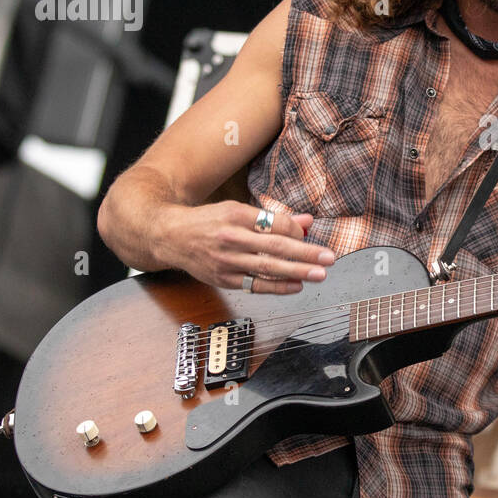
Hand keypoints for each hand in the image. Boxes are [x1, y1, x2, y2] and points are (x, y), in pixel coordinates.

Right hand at [157, 201, 335, 292]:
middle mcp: (230, 238)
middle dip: (305, 253)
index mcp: (235, 215)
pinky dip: (277, 287)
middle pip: (274, 247)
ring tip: (319, 274)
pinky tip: (296, 286)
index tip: (309, 233)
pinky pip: (255, 285)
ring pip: (267, 268)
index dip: (295, 230)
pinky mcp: (223, 279)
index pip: (273, 223)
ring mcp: (226, 261)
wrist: (169, 235)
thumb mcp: (237, 209)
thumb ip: (273, 217)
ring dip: (297, 272)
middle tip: (328, 258)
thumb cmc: (208, 221)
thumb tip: (307, 221)